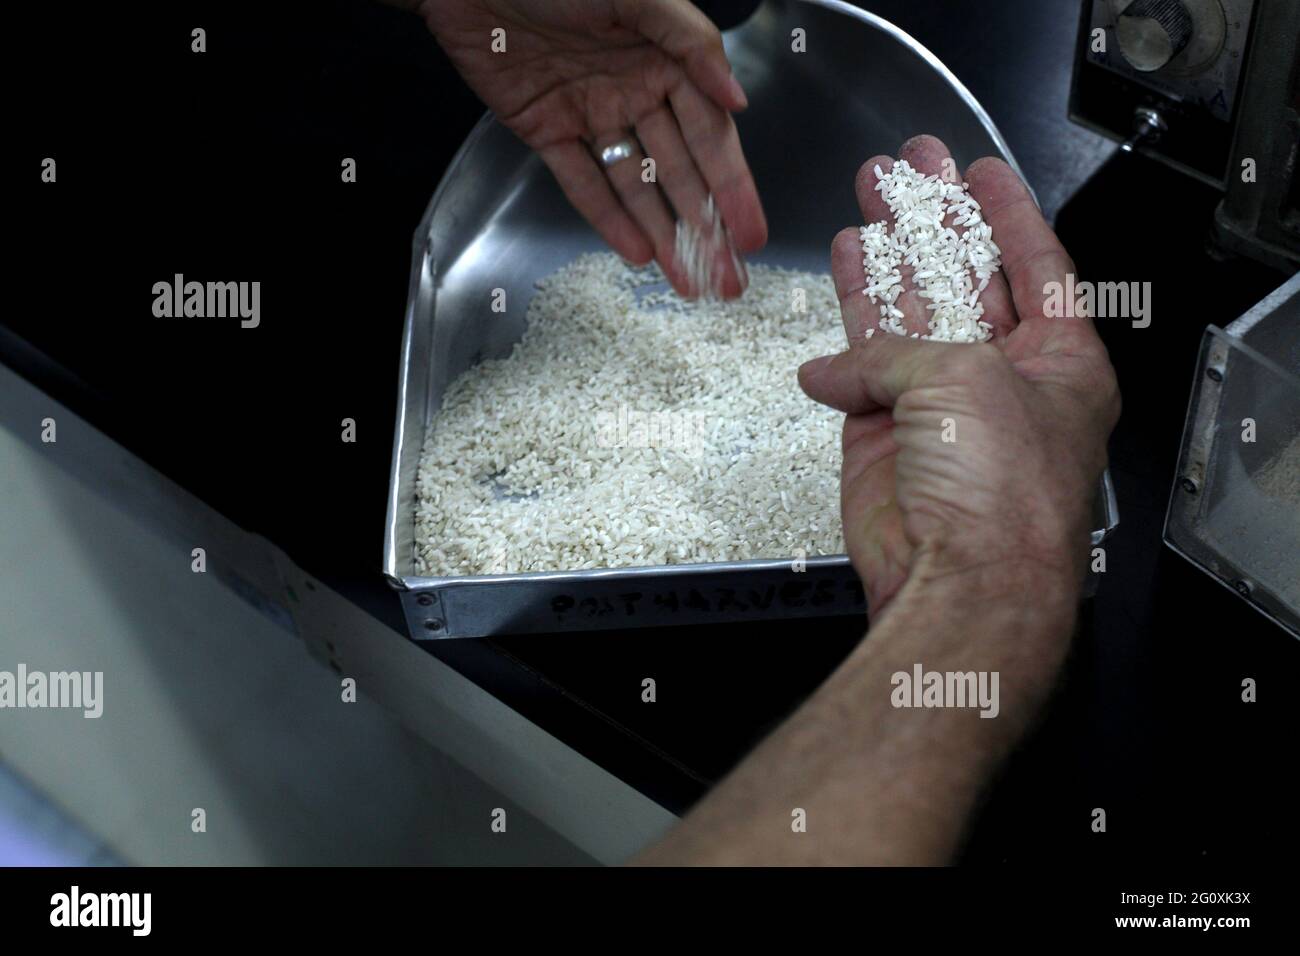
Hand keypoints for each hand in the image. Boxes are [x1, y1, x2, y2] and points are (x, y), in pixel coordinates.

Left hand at [419, 0, 766, 296]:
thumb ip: (691, 42)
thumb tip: (737, 98)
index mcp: (665, 60)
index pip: (710, 136)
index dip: (733, 188)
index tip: (752, 233)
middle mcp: (635, 92)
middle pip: (679, 173)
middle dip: (706, 228)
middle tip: (728, 279)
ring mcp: (592, 115)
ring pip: (635, 187)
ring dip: (663, 234)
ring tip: (687, 282)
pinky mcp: (547, 130)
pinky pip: (582, 182)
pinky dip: (607, 217)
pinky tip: (636, 252)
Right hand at [798, 135, 1119, 621]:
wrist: (955, 579)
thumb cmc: (1002, 496)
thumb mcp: (968, 383)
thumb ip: (899, 353)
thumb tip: (838, 367)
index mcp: (1058, 365)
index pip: (1037, 268)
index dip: (1008, 214)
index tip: (981, 171)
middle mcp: (1000, 381)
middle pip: (966, 278)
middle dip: (937, 219)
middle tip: (910, 167)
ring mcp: (938, 407)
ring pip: (909, 311)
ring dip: (890, 252)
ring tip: (870, 197)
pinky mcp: (882, 435)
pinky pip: (861, 360)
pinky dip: (849, 316)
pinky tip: (844, 268)